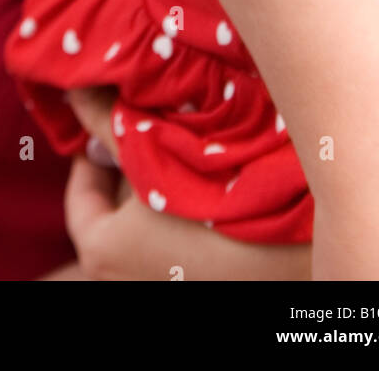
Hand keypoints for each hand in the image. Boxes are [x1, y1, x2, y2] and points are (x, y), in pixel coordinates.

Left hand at [65, 86, 312, 280]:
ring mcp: (172, 289)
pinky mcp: (211, 285)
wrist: (304, 241)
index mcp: (103, 257)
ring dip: (162, 189)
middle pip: (118, 216)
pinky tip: (214, 185)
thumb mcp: (155, 148)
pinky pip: (184, 247)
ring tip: (186, 150)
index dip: (91, 154)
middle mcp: (129, 284)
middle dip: (131, 168)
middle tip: (151, 128)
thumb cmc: (220, 196)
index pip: (80, 200)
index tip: (108, 125)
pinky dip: (189, 215)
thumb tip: (74, 88)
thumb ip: (107, 121)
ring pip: (152, 230)